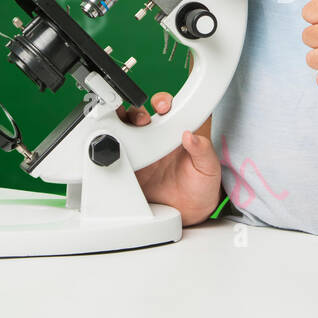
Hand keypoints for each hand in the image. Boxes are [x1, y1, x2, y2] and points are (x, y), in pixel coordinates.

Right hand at [118, 91, 221, 225]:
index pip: (165, 110)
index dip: (162, 102)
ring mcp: (139, 153)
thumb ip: (203, 150)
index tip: (162, 106)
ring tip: (122, 130)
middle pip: (138, 116)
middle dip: (136, 112)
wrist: (190, 214)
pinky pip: (115, 155)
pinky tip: (113, 148)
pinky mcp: (128, 169)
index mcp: (174, 133)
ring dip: (120, 125)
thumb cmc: (201, 186)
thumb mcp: (208, 167)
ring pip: (123, 131)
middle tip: (142, 121)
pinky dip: (110, 148)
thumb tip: (191, 136)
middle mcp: (155, 139)